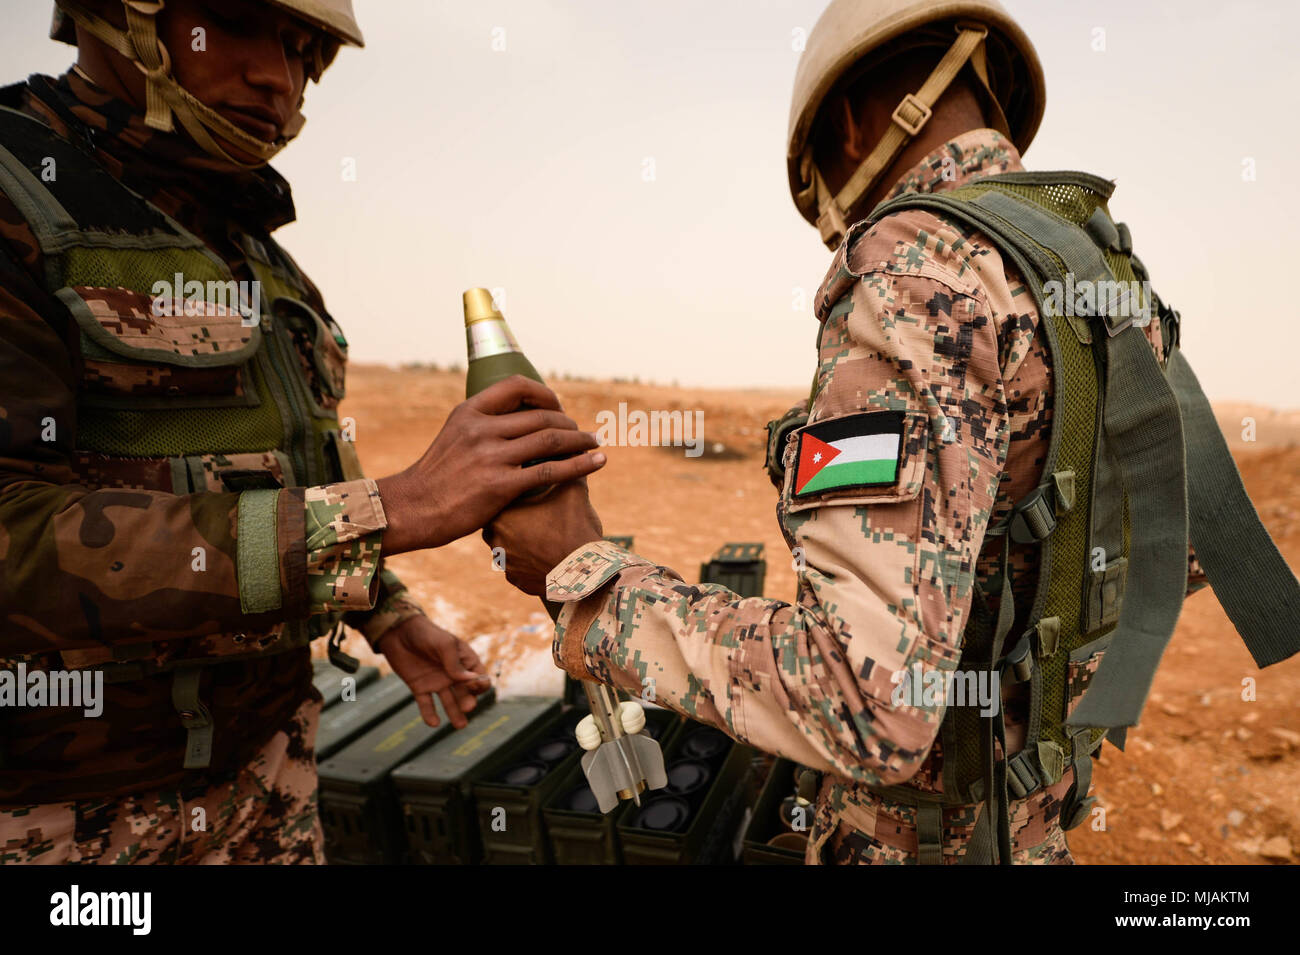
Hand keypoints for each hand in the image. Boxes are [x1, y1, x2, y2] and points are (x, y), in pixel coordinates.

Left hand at [375, 616, 490, 728]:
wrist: (398, 632)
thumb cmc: (426, 634)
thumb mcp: (444, 644)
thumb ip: (455, 663)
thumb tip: (470, 680)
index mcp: (464, 661)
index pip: (479, 678)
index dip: (480, 684)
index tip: (473, 684)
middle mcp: (453, 675)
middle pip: (467, 693)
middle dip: (469, 701)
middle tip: (467, 707)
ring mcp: (437, 682)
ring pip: (450, 702)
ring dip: (455, 714)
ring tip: (460, 725)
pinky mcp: (420, 688)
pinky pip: (427, 704)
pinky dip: (430, 714)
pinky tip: (433, 723)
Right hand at [376, 375, 606, 554]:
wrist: (412, 509)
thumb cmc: (436, 477)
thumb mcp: (453, 436)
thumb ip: (482, 425)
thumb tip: (516, 418)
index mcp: (469, 411)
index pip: (517, 386)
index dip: (545, 394)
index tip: (558, 407)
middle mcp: (481, 428)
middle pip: (541, 415)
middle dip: (569, 423)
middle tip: (583, 433)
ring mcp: (491, 456)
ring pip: (551, 439)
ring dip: (580, 441)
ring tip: (595, 444)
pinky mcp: (501, 485)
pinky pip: (551, 471)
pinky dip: (580, 464)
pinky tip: (597, 463)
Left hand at [484, 477, 603, 595]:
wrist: (584, 572)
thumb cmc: (576, 528)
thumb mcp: (574, 490)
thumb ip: (568, 466)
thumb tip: (574, 447)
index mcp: (502, 508)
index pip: (503, 489)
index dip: (521, 487)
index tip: (534, 488)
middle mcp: (493, 534)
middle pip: (502, 515)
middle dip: (519, 513)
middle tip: (540, 510)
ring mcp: (502, 559)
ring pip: (508, 541)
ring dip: (522, 536)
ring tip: (544, 532)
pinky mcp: (513, 577)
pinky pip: (516, 563)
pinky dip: (529, 557)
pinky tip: (544, 551)